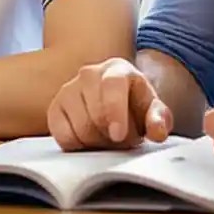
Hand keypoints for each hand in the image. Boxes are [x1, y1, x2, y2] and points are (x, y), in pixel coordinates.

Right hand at [47, 58, 172, 150]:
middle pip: (95, 113)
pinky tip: (89, 140)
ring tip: (107, 138)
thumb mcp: (152, 111)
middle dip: (111, 136)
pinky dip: (78, 145)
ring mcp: (68, 89)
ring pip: (79, 127)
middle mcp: (89, 74)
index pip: (112, 85)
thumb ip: (159, 119)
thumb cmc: (134, 107)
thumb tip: (157, 131)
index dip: (114, 111)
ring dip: (97, 142)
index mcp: (117, 69)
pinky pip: (62, 136)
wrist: (114, 104)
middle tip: (121, 139)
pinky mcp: (55, 108)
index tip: (119, 135)